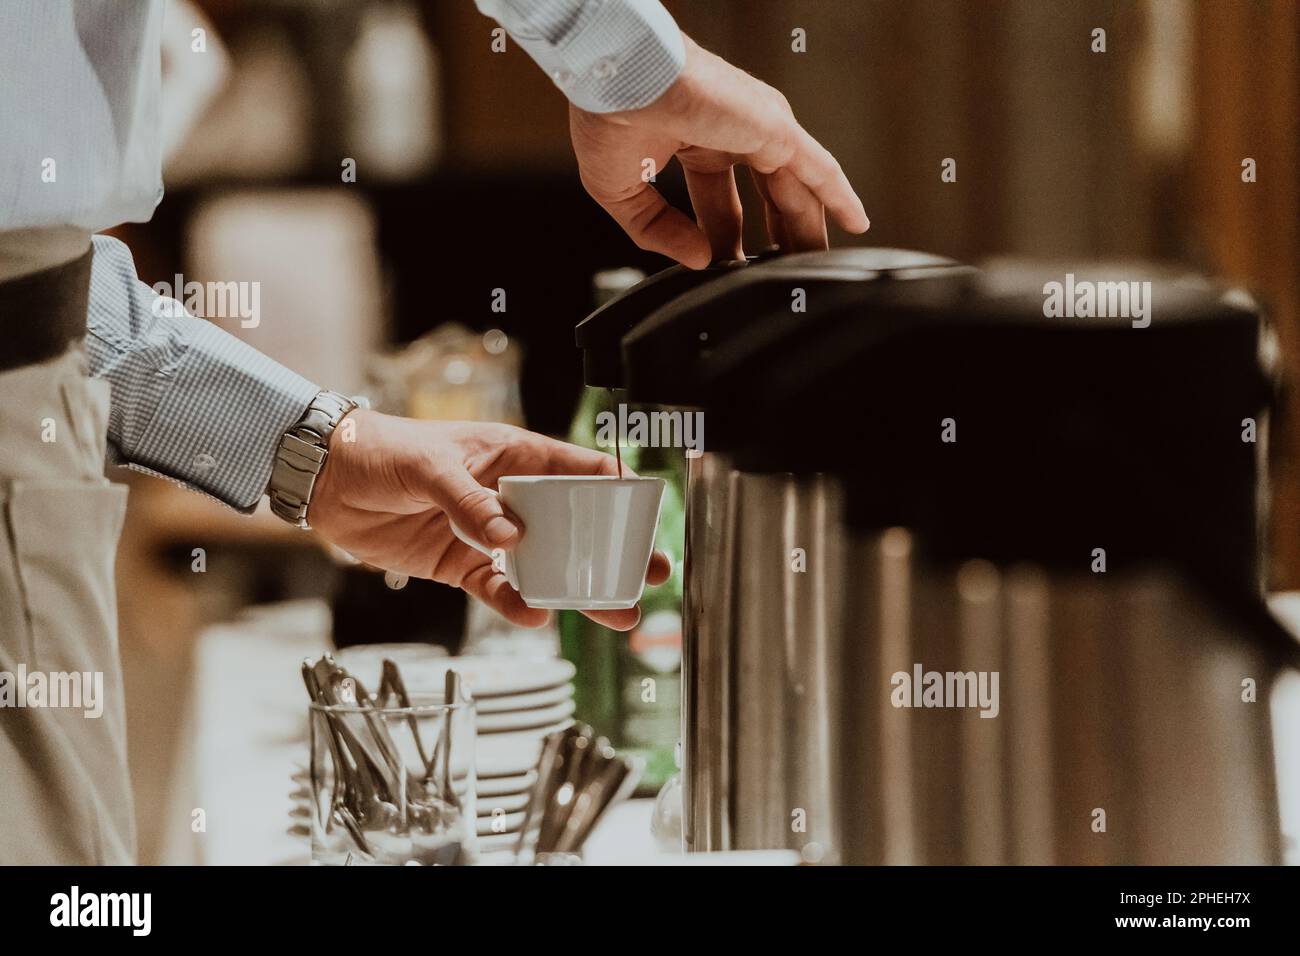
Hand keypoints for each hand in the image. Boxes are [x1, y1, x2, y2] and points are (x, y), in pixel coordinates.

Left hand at [308, 409, 671, 631]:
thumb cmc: (382, 449)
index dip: (616, 489)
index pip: (579, 468)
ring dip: (578, 589)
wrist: (326, 480)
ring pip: (545, 565)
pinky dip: (517, 605)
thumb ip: (472, 501)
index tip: (646, 514)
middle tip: (651, 576)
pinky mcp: (461, 565)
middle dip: (614, 552)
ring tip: (617, 614)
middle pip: (575, 526)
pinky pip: (497, 590)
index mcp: (514, 455)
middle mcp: (510, 496)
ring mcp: (488, 534)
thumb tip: (511, 539)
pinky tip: (538, 617)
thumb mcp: (431, 465)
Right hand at [569, 34, 868, 267]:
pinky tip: (856, 222)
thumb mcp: (624, 193)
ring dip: (809, 229)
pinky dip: (840, 195)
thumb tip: (697, 260)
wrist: (617, 78)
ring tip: (819, 267)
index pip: (720, 203)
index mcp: (693, 143)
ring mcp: (757, 130)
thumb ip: (659, 232)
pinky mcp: (776, 128)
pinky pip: (819, 168)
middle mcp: (730, 134)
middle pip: (768, 198)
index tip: (725, 272)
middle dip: (778, 238)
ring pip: (795, 189)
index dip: (724, 241)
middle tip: (788, 274)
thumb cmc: (609, 117)